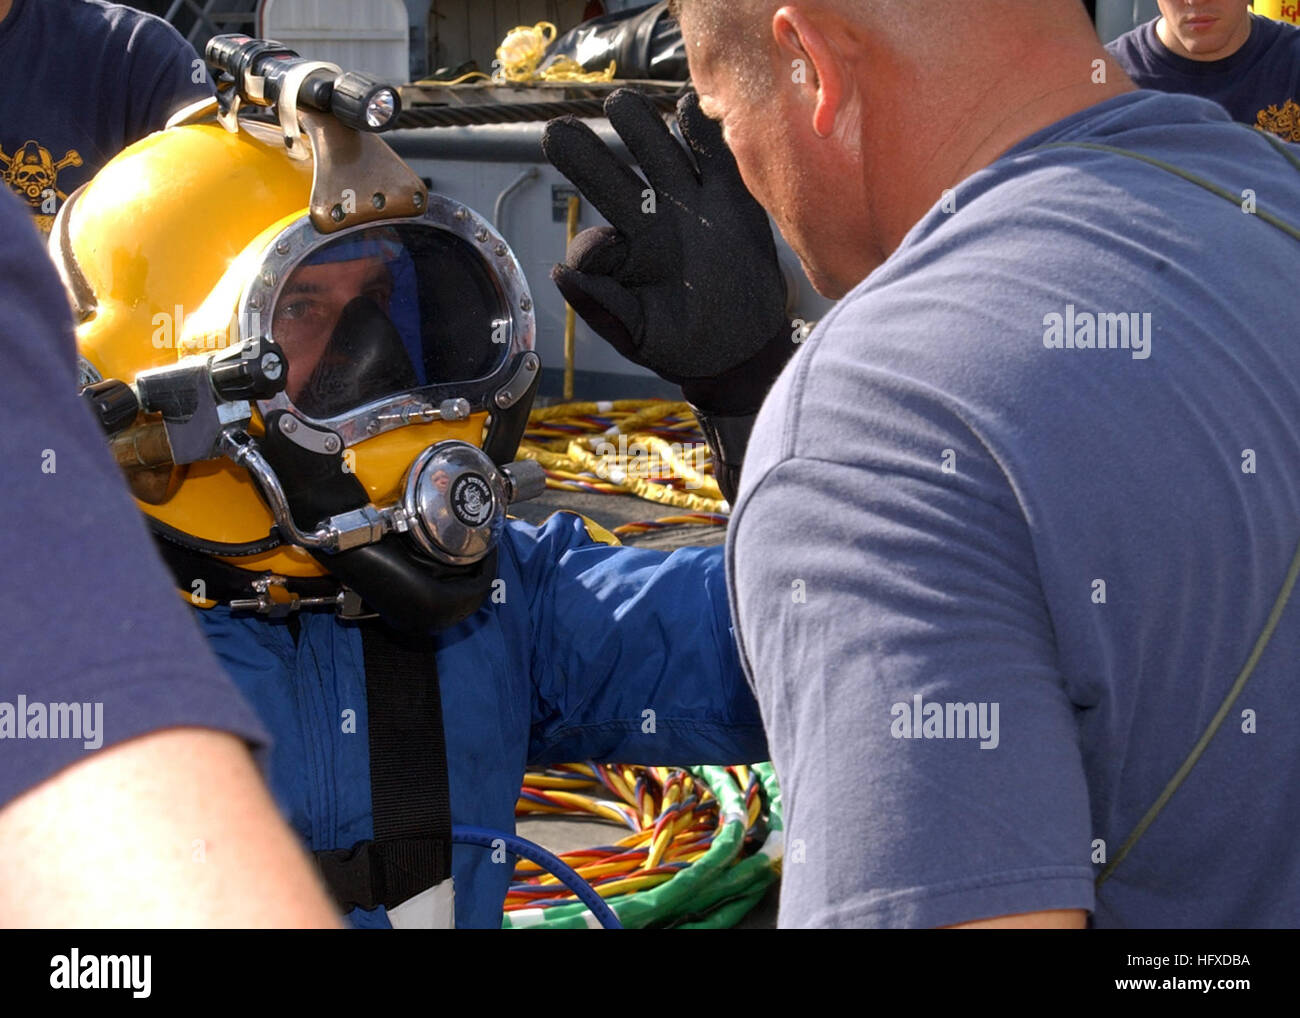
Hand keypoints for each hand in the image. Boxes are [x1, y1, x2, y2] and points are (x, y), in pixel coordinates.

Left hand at [542, 88, 793, 413]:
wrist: (745, 348)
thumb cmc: (685, 346)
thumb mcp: (640, 336)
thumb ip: (603, 309)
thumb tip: (560, 272)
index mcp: (624, 259)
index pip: (597, 242)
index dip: (594, 249)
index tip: (606, 257)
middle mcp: (650, 222)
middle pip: (611, 179)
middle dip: (583, 155)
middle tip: (556, 134)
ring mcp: (690, 205)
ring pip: (657, 153)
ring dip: (638, 127)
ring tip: (621, 105)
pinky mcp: (731, 199)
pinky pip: (714, 156)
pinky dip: (701, 131)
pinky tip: (687, 109)